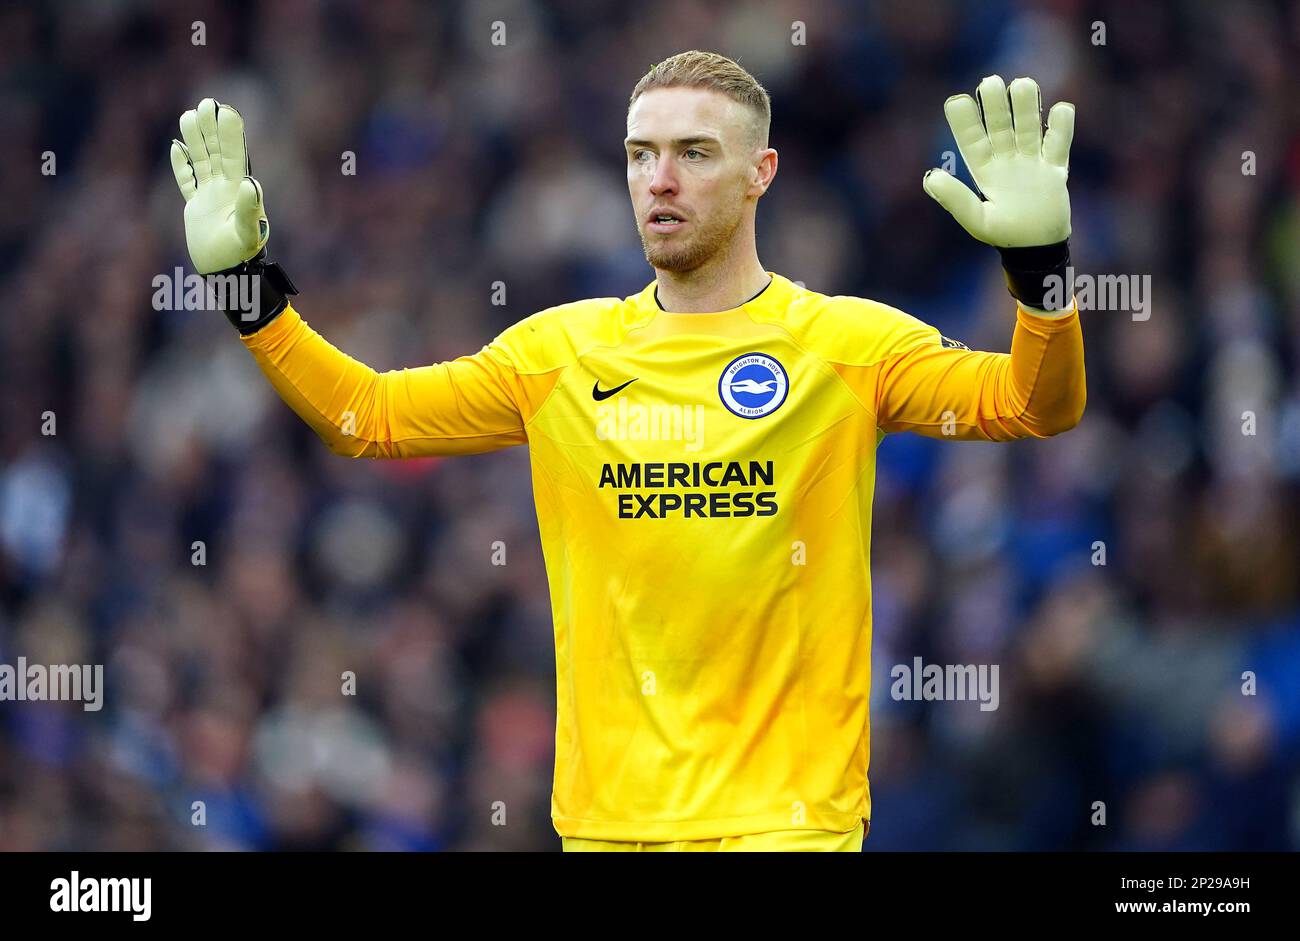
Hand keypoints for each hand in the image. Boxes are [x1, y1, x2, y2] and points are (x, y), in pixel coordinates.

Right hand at [170, 98, 268, 274]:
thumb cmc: (240, 256)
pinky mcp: (196, 208)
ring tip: (190, 114)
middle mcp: (225, 189)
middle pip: (217, 152)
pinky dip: (181, 165)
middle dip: (212, 128)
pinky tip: (178, 147)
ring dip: (196, 139)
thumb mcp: (246, 233)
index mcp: (239, 191)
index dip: (230, 133)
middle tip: (206, 102)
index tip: (226, 109)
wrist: (227, 274)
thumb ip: (249, 210)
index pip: (234, 155)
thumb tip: (249, 184)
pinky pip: (186, 181)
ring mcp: (210, 197)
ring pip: (201, 161)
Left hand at [923, 75, 1073, 248]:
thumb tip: (930, 176)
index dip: (964, 120)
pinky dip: (1062, 125)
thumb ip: (955, 199)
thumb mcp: (977, 221)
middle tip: (990, 83)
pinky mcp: (1055, 167)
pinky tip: (1060, 110)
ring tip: (1022, 84)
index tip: (956, 101)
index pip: (971, 138)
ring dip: (1026, 105)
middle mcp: (1006, 158)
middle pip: (1001, 123)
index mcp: (984, 169)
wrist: (1037, 248)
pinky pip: (1059, 142)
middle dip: (996, 103)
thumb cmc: (1004, 234)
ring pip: (1028, 125)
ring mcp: (1031, 160)